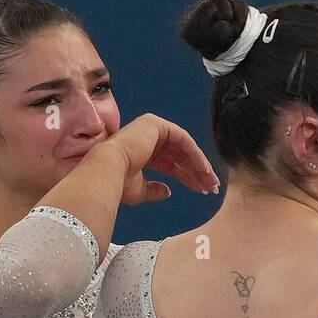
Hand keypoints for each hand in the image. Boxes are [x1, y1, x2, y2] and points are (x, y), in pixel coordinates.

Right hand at [96, 113, 219, 204]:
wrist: (107, 172)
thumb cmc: (118, 183)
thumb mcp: (140, 190)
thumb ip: (154, 190)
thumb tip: (168, 191)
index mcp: (142, 153)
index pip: (170, 164)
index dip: (186, 176)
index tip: (200, 189)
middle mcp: (147, 138)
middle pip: (179, 156)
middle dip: (196, 171)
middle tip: (210, 186)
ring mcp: (152, 128)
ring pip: (184, 148)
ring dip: (199, 164)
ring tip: (210, 181)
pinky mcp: (157, 125)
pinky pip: (183, 140)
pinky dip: (195, 154)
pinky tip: (203, 169)